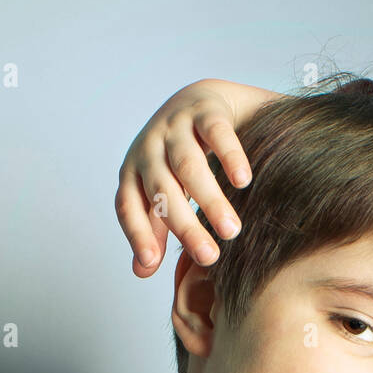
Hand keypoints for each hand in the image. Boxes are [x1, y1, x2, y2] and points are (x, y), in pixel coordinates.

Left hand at [114, 77, 281, 278]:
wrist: (204, 101)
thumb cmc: (182, 158)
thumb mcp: (163, 193)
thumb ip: (154, 228)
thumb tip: (142, 270)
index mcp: (134, 171)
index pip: (128, 205)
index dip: (137, 234)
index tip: (151, 265)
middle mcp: (149, 147)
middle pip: (162, 190)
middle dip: (185, 226)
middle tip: (210, 257)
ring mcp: (176, 125)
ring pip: (188, 165)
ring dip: (210, 199)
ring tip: (232, 231)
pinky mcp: (205, 108)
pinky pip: (216, 132)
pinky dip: (229, 156)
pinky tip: (243, 181)